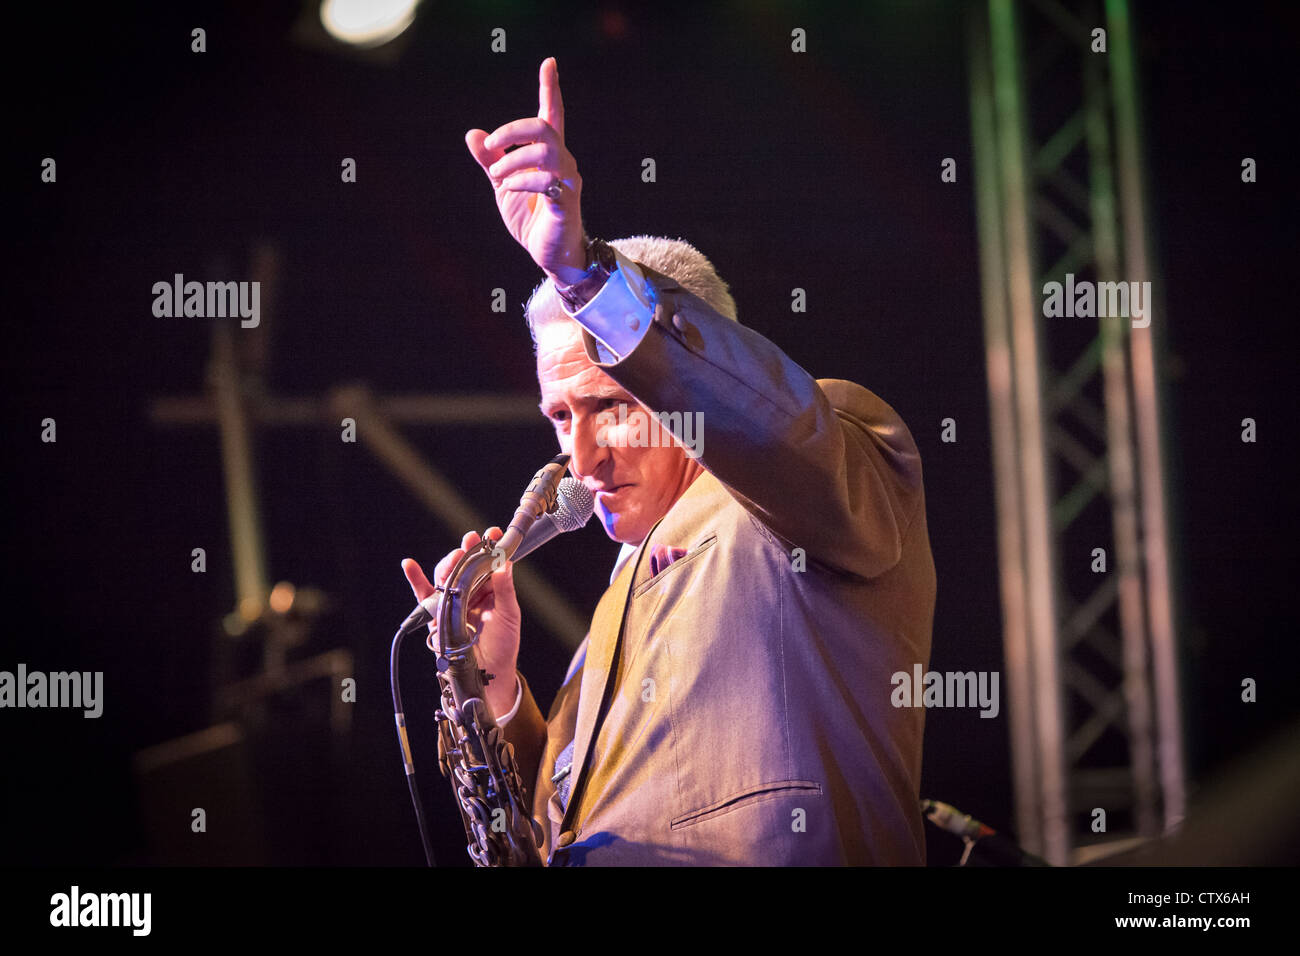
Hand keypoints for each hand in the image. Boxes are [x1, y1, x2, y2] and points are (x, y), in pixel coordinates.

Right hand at [402, 527, 521, 717]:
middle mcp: (471, 590)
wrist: (487, 672)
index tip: (491, 533)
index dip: (489, 546)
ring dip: (447, 563)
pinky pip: (423, 594)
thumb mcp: (508, 614)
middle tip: (470, 542)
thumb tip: (506, 562)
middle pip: (464, 564)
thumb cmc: (502, 644)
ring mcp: (453, 600)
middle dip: (465, 551)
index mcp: (491, 588)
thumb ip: (505, 589)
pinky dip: (415, 579)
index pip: (489, 562)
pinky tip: (409, 565)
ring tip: (452, 559)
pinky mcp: (437, 612)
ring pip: (445, 574)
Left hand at [465, 56, 587, 284]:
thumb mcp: (503, 184)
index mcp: (547, 154)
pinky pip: (546, 181)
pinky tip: (509, 189)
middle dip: (513, 130)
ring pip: (545, 151)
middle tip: (490, 147)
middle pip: (544, 126)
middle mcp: (562, 161)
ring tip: (497, 175)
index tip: (548, 62)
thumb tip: (473, 134)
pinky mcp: (566, 201)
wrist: (550, 254)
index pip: (551, 114)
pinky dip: (521, 181)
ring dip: (513, 159)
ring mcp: (567, 180)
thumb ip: (490, 159)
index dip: (550, 88)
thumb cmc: (530, 217)